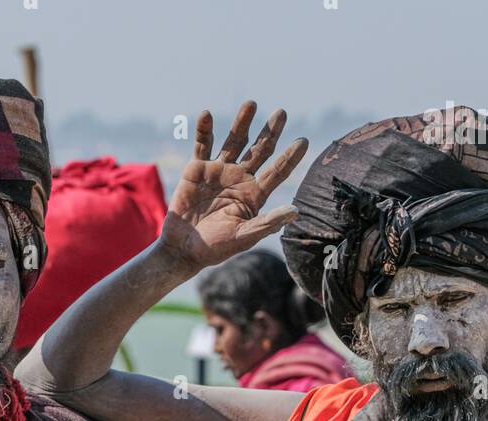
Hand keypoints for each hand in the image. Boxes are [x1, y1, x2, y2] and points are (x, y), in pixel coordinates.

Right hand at [160, 101, 307, 272]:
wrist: (183, 249)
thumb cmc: (216, 248)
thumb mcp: (244, 237)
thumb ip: (268, 223)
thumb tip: (295, 211)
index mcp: (254, 195)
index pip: (277, 172)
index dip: (290, 157)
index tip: (304, 142)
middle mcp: (239, 179)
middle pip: (259, 150)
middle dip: (271, 132)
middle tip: (282, 113)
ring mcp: (219, 171)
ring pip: (234, 141)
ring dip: (242, 123)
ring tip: (251, 104)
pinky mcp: (197, 168)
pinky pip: (202, 144)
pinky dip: (204, 129)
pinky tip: (207, 115)